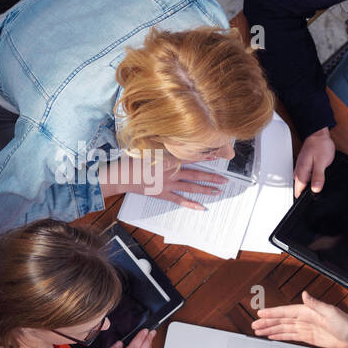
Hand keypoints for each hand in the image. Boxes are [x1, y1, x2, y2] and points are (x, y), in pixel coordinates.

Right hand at [101, 154, 224, 210]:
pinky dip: (191, 204)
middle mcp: (171, 173)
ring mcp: (168, 185)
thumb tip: (175, 139)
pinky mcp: (163, 194)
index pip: (191, 158)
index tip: (217, 155)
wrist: (122, 176)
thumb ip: (163, 145)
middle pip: (196, 175)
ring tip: (218, 191)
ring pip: (191, 188)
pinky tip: (201, 207)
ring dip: (205, 190)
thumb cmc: (134, 160)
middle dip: (211, 177)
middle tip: (225, 179)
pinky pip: (180, 200)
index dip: (205, 156)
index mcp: (169, 160)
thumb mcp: (148, 147)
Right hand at [251, 290, 347, 347]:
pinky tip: (272, 336)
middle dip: (267, 323)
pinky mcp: (308, 336)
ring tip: (259, 332)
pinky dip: (280, 335)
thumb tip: (304, 295)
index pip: (285, 312)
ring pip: (283, 328)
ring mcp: (305, 327)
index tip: (261, 314)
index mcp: (306, 311)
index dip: (272, 313)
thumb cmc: (345, 322)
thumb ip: (315, 304)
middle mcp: (304, 318)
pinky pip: (290, 335)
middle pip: (281, 321)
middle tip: (254, 325)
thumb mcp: (330, 312)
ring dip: (271, 330)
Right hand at [293, 127, 335, 197]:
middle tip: (317, 196)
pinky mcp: (304, 168)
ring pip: (303, 184)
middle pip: (300, 189)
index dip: (305, 198)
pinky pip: (306, 178)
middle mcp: (299, 172)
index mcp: (301, 172)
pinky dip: (311, 181)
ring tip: (318, 186)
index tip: (311, 202)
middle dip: (308, 194)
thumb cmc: (320, 146)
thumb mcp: (321, 162)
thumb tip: (315, 190)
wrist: (318, 135)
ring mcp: (301, 170)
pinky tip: (318, 179)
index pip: (299, 192)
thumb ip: (318, 177)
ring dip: (310, 187)